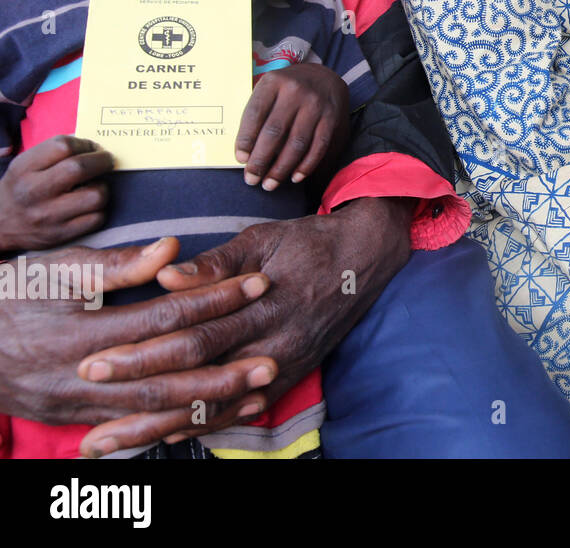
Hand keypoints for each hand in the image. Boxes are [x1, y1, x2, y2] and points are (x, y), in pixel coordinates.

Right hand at [0, 135, 112, 251]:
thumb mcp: (25, 165)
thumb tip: (90, 145)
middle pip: (79, 168)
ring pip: (96, 196)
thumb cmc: (21, 188)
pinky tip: (89, 205)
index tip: (92, 147)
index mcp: (24, 169)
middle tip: (106, 160)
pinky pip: (97, 218)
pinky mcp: (60, 234)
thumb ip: (54, 152)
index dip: (85, 144)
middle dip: (102, 161)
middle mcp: (34, 192)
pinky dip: (99, 209)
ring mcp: (48, 216)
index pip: (63, 146)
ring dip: (103, 187)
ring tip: (95, 185)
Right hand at [0, 238, 275, 454]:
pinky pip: (133, 430)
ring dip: (207, 406)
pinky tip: (209, 418)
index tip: (258, 284)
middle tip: (270, 362)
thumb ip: (117, 264)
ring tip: (254, 396)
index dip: (214, 300)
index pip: (164, 317)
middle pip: (165, 379)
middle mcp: (82, 376)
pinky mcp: (75, 419)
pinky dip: (174, 426)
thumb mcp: (56, 270)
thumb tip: (173, 249)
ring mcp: (76, 405)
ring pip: (153, 413)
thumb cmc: (10, 294)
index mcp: (81, 331)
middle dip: (221, 373)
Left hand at [76, 197, 412, 455]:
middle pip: (198, 380)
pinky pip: (243, 411)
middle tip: (92, 409)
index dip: (143, 354)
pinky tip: (170, 437)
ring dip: (163, 426)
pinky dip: (205, 426)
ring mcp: (283, 366)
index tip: (96, 364)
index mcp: (263, 306)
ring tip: (116, 441)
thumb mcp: (263, 239)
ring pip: (216, 406)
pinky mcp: (290, 376)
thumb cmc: (309, 242)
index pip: (193, 337)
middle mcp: (273, 344)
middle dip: (139, 397)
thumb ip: (215, 263)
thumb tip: (167, 276)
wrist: (367, 257)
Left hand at [234, 63, 349, 190]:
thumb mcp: (270, 86)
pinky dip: (306, 166)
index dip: (246, 139)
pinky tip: (295, 178)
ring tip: (269, 184)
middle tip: (251, 179)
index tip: (241, 160)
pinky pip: (318, 147)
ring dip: (281, 168)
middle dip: (261, 160)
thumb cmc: (289, 88)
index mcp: (274, 81)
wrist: (325, 77)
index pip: (255, 114)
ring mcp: (316, 105)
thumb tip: (244, 150)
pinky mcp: (331, 119)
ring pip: (296, 143)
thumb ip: (258, 110)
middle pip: (274, 132)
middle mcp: (296, 91)